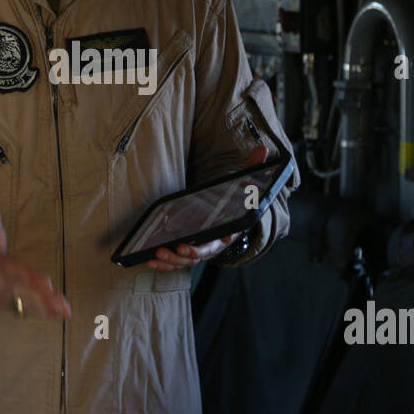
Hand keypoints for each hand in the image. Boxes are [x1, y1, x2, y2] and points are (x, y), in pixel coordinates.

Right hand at [0, 205, 69, 319]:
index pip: (13, 271)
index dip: (29, 277)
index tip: (46, 283)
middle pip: (20, 291)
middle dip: (41, 298)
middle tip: (60, 303)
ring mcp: (0, 294)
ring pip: (23, 303)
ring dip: (45, 308)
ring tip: (64, 312)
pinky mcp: (5, 301)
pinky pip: (23, 308)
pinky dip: (41, 312)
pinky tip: (58, 315)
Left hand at [147, 144, 268, 271]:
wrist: (224, 218)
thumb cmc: (232, 203)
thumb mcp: (242, 184)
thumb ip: (252, 168)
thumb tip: (263, 148)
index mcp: (229, 230)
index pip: (229, 236)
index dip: (224, 238)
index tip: (223, 236)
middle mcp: (215, 244)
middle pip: (204, 253)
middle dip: (192, 253)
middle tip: (180, 247)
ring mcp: (199, 251)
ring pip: (186, 261)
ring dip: (173, 260)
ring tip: (158, 253)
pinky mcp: (185, 255)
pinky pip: (174, 263)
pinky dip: (163, 265)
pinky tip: (150, 262)